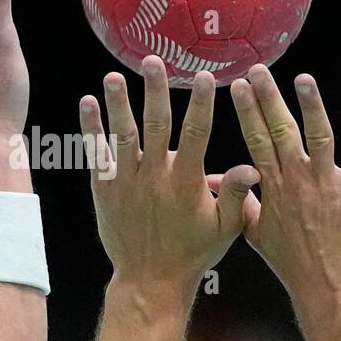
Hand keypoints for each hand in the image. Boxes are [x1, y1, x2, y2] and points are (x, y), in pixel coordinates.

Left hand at [79, 58, 257, 303]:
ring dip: (118, 104)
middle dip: (156, 91)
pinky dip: (91, 129)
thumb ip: (237, 195)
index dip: (202, 104)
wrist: (151, 280)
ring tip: (113, 76)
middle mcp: (155, 177)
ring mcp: (127, 182)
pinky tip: (87, 103)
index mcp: (187, 183)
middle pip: (157, 125)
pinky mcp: (105, 190)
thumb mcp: (225, 228)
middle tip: (153, 60)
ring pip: (123, 136)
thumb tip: (253, 166)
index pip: (197, 134)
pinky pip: (97, 154)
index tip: (206, 76)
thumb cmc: (192, 253)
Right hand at [227, 66, 340, 329]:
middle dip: (267, 98)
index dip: (247, 111)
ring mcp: (328, 185)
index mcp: (273, 189)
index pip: (256, 141)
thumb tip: (226, 184)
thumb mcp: (256, 235)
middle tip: (257, 70)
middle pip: (280, 131)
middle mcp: (298, 181)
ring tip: (303, 78)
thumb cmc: (292, 264)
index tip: (236, 85)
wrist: (329, 289)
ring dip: (311, 106)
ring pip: (318, 137)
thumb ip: (243, 204)